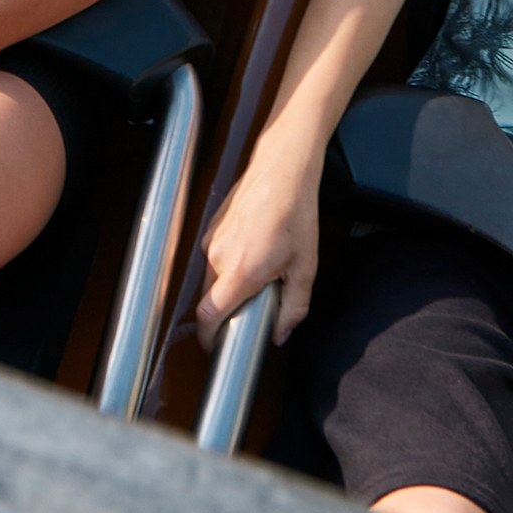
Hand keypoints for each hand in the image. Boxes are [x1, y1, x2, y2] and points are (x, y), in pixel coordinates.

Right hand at [194, 147, 324, 341]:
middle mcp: (218, 257)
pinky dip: (230, 261)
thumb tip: (280, 334)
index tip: (215, 345)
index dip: (207, 337)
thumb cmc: (296, 212)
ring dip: (230, 282)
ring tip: (262, 268)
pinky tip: (255, 248)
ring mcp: (211, 239)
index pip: (207, 316)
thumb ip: (294, 308)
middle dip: (228, 308)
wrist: (284, 168)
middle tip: (255, 304)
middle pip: (210, 298)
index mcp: (240, 272)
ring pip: (213, 276)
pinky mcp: (212, 226)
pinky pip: (215, 255)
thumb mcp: (305, 267)